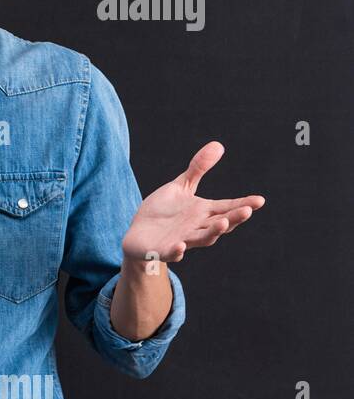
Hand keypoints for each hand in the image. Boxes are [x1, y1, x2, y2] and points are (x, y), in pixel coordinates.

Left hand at [122, 140, 264, 263]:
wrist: (139, 233)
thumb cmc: (163, 210)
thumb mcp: (180, 187)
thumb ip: (198, 169)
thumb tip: (218, 145)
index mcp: (203, 212)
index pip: (227, 208)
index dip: (243, 204)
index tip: (259, 200)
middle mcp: (197, 227)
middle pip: (220, 224)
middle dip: (233, 218)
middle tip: (247, 211)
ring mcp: (182, 240)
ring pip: (202, 239)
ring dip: (213, 233)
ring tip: (223, 224)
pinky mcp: (162, 250)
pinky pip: (171, 253)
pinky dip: (177, 251)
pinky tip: (180, 246)